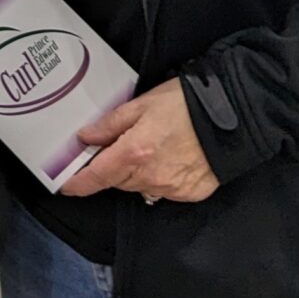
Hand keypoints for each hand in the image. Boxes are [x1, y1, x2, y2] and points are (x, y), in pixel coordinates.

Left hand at [57, 81, 220, 204]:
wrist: (233, 116)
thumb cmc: (185, 104)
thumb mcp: (141, 105)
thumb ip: (110, 124)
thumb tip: (84, 138)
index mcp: (133, 154)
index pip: (96, 177)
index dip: (77, 184)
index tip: (65, 186)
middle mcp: (150, 177)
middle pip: (118, 181)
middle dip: (113, 167)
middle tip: (121, 145)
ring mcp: (171, 189)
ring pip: (140, 187)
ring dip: (137, 173)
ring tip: (153, 147)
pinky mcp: (190, 193)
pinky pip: (165, 190)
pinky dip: (162, 178)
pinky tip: (172, 158)